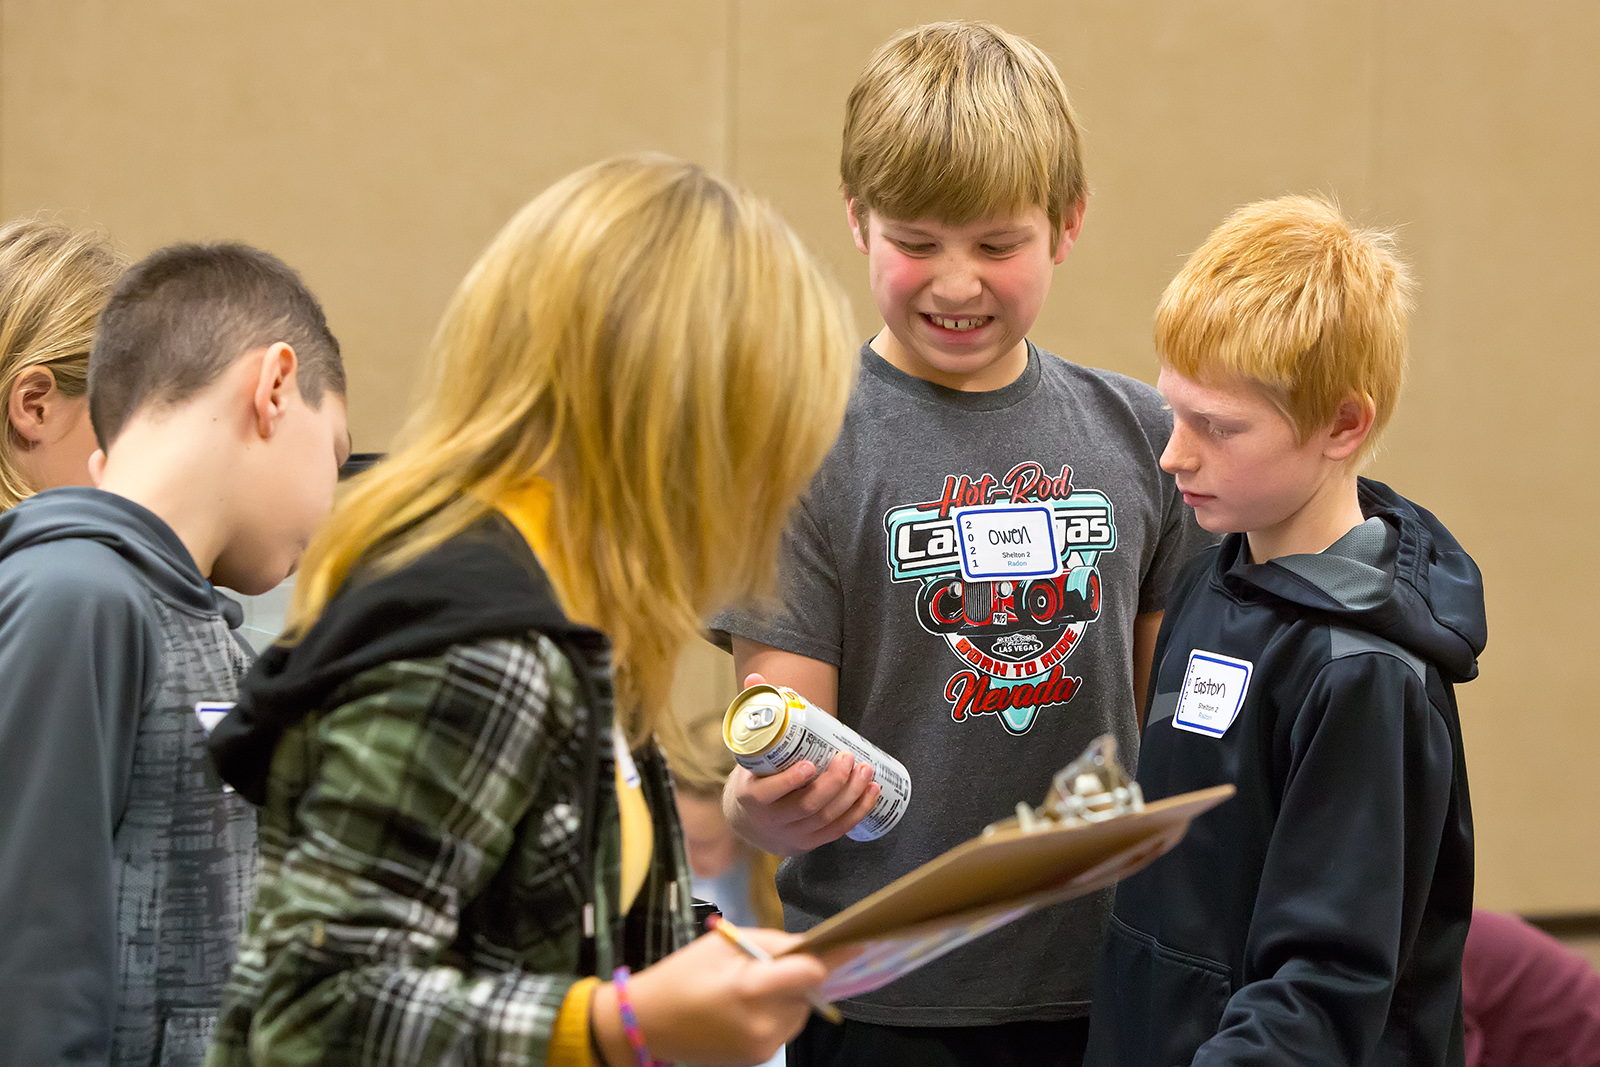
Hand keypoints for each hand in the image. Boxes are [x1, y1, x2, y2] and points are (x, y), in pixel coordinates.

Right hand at [592, 926, 826, 1066]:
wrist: (649, 1023)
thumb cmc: (684, 974)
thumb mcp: (724, 944)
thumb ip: (773, 944)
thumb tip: (813, 945)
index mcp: (751, 989)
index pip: (809, 974)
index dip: (830, 957)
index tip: (856, 944)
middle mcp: (763, 1024)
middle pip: (808, 992)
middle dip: (799, 976)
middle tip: (770, 966)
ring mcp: (763, 1047)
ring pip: (801, 1011)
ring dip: (791, 996)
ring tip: (755, 988)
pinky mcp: (760, 1059)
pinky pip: (786, 1028)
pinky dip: (778, 1014)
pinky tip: (750, 1008)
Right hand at [723, 672, 880, 855]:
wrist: (750, 821)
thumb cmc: (754, 777)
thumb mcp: (749, 751)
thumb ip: (753, 715)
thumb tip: (755, 676)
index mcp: (752, 797)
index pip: (770, 793)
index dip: (790, 782)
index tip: (810, 765)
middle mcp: (772, 821)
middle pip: (807, 806)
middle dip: (833, 783)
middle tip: (848, 758)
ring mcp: (793, 834)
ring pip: (826, 818)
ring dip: (851, 795)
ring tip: (866, 771)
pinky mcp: (810, 842)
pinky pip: (838, 830)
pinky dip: (857, 812)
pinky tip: (871, 792)